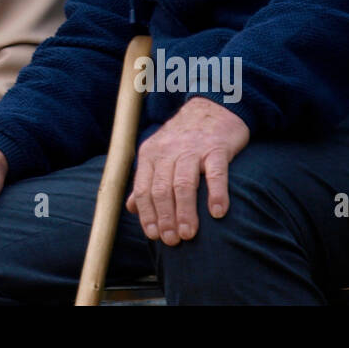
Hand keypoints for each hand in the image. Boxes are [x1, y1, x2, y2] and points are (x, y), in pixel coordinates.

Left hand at [126, 96, 249, 245]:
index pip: (144, 189)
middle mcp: (169, 151)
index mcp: (151, 154)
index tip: (153, 236)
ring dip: (185, 211)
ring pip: (184, 183)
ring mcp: (193, 149)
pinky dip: (216, 193)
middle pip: (161, 189)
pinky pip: (216, 173)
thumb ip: (146, 181)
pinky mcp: (217, 147)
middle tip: (172, 241)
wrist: (212, 106)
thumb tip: (131, 208)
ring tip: (188, 234)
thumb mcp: (159, 153)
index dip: (147, 214)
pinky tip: (217, 213)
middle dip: (165, 218)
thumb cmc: (184, 137)